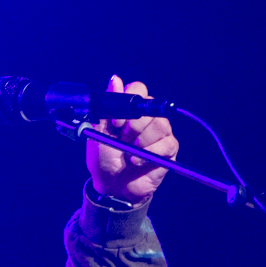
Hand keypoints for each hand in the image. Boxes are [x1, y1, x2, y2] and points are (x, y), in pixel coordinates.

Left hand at [86, 76, 177, 202]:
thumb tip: (115, 79)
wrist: (110, 187)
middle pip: (151, 106)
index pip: (139, 90)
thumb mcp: (98, 132)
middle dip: (133, 125)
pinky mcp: (168, 149)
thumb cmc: (104, 159)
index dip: (129, 102)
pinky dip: (148, 153)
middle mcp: (147, 118)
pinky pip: (166, 144)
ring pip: (160, 124)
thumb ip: (107, 106)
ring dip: (140, 141)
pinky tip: (136, 161)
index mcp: (129, 111)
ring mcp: (160, 133)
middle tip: (123, 139)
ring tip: (129, 152)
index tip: (116, 121)